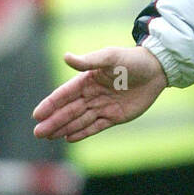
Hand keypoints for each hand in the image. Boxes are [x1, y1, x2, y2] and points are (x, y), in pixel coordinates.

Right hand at [32, 46, 167, 142]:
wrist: (156, 70)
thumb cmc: (132, 60)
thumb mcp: (110, 57)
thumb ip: (88, 61)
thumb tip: (65, 57)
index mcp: (87, 80)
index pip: (65, 94)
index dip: (51, 104)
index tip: (37, 115)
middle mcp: (92, 94)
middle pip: (69, 111)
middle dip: (53, 121)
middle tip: (37, 132)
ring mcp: (103, 107)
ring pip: (79, 120)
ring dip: (64, 128)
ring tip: (48, 136)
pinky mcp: (115, 117)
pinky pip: (96, 127)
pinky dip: (83, 132)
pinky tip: (69, 138)